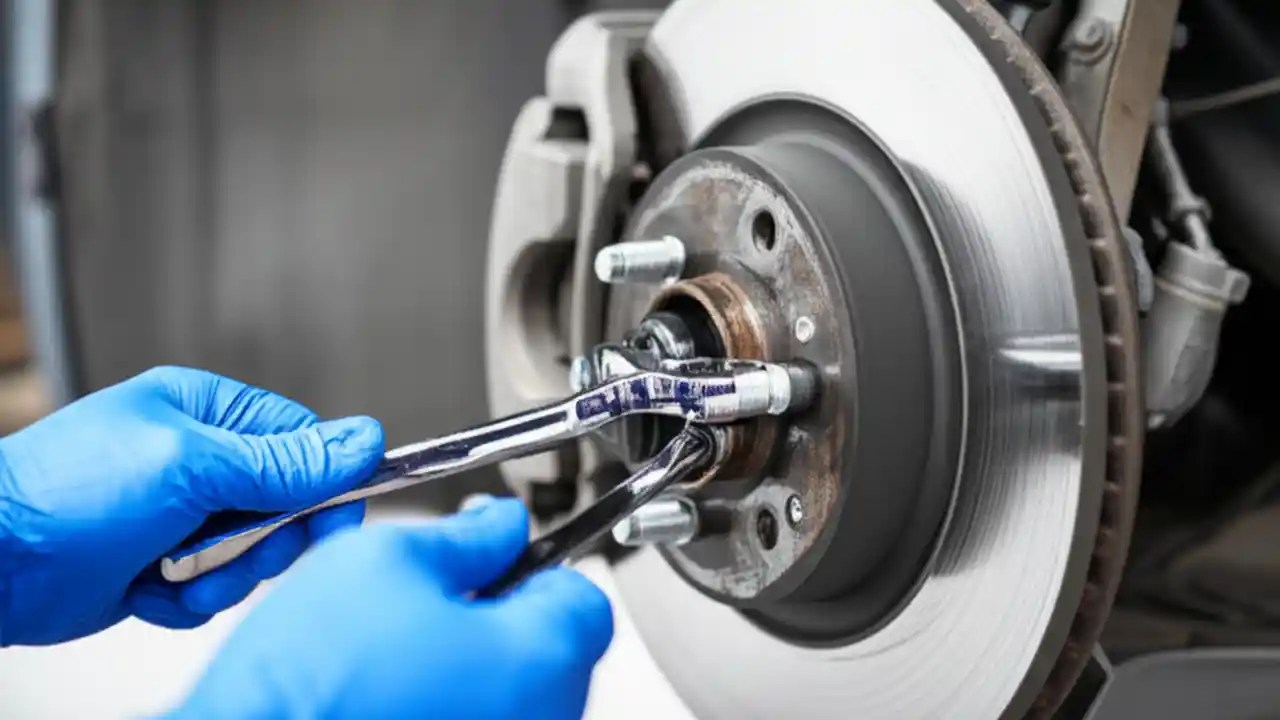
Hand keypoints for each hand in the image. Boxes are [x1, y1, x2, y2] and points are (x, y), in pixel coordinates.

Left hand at [0, 366, 384, 645]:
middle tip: (231, 546)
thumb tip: (363, 440)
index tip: (331, 518)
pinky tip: (145, 588)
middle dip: (263, 542)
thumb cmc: (66, 494)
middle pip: (288, 507)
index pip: (303, 442)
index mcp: (210, 412)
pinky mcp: (161, 564)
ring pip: (253, 557)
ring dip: (219, 577)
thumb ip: (286, 461)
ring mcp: (180, 515)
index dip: (325, 484)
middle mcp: (200, 461)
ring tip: (172, 570)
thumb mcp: (193, 466)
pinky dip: (186, 600)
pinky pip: (213, 590)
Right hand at [169, 498, 612, 719]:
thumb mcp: (387, 560)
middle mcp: (541, 719)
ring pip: (513, 693)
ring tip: (399, 649)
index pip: (582, 594)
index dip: (535, 560)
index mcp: (542, 658)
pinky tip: (393, 694)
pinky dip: (449, 704)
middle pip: (552, 648)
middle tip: (433, 597)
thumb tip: (503, 524)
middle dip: (502, 610)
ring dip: (474, 662)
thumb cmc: (308, 684)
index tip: (494, 552)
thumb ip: (468, 534)